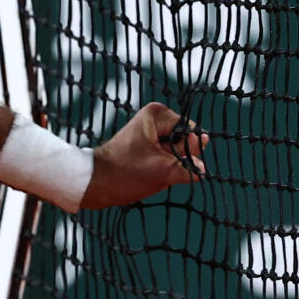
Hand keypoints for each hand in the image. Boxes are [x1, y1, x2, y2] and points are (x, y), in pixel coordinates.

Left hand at [82, 102, 204, 208]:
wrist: (96, 184)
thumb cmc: (127, 174)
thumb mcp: (166, 171)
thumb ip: (191, 164)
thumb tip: (202, 164)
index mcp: (158, 114)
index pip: (192, 133)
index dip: (184, 151)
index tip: (160, 157)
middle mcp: (155, 118)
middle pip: (185, 142)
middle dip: (177, 158)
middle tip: (153, 165)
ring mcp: (151, 132)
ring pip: (177, 153)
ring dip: (170, 166)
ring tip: (148, 170)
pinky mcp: (147, 145)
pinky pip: (168, 158)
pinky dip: (163, 169)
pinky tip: (147, 172)